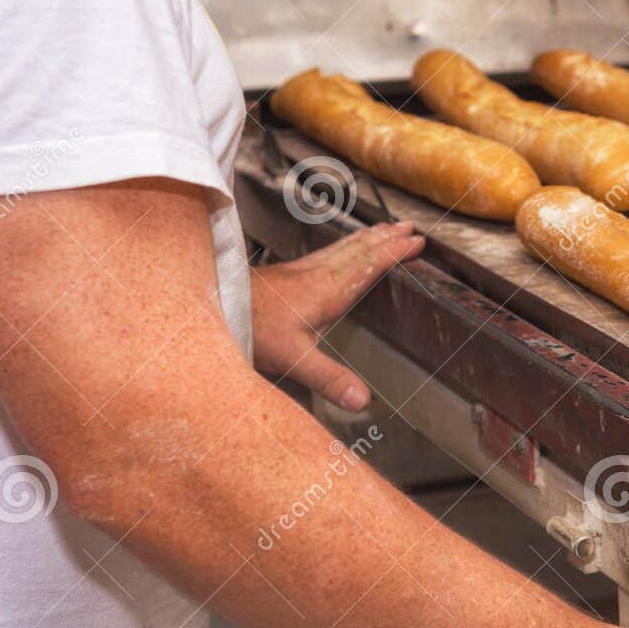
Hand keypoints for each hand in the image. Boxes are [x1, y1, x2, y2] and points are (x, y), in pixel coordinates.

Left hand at [250, 222, 424, 411]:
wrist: (212, 307)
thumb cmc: (250, 329)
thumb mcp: (293, 359)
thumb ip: (328, 377)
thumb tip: (362, 399)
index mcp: (326, 291)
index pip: (368, 265)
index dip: (393, 253)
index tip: (416, 243)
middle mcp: (316, 275)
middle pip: (358, 250)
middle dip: (385, 238)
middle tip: (408, 228)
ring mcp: (300, 272)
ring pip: (342, 248)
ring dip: (367, 238)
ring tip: (384, 230)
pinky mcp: (287, 274)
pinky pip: (326, 253)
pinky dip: (344, 246)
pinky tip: (340, 251)